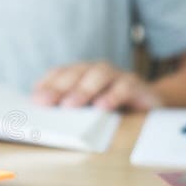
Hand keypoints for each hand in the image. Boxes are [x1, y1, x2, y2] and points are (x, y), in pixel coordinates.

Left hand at [32, 61, 162, 110]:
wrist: (151, 110)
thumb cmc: (112, 112)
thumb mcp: (87, 112)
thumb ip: (66, 110)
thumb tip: (41, 114)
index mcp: (81, 75)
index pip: (60, 73)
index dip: (47, 84)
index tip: (34, 99)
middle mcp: (97, 71)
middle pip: (76, 72)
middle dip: (59, 87)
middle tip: (46, 103)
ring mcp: (118, 76)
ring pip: (99, 75)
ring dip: (82, 89)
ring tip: (69, 106)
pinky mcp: (138, 87)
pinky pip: (124, 87)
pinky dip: (112, 95)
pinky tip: (101, 107)